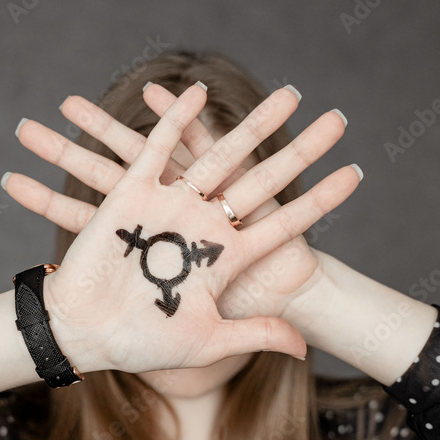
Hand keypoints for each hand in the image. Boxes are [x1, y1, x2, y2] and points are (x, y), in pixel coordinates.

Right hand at [3, 83, 356, 374]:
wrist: (84, 333)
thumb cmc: (142, 343)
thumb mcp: (206, 340)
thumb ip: (255, 334)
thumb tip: (305, 348)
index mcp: (226, 260)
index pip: (285, 223)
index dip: (319, 200)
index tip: (356, 174)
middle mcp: (205, 227)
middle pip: (264, 178)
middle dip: (302, 149)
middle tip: (339, 120)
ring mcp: (171, 207)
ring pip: (221, 154)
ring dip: (256, 124)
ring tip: (292, 93)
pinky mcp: (132, 195)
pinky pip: (156, 150)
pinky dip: (174, 120)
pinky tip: (198, 91)